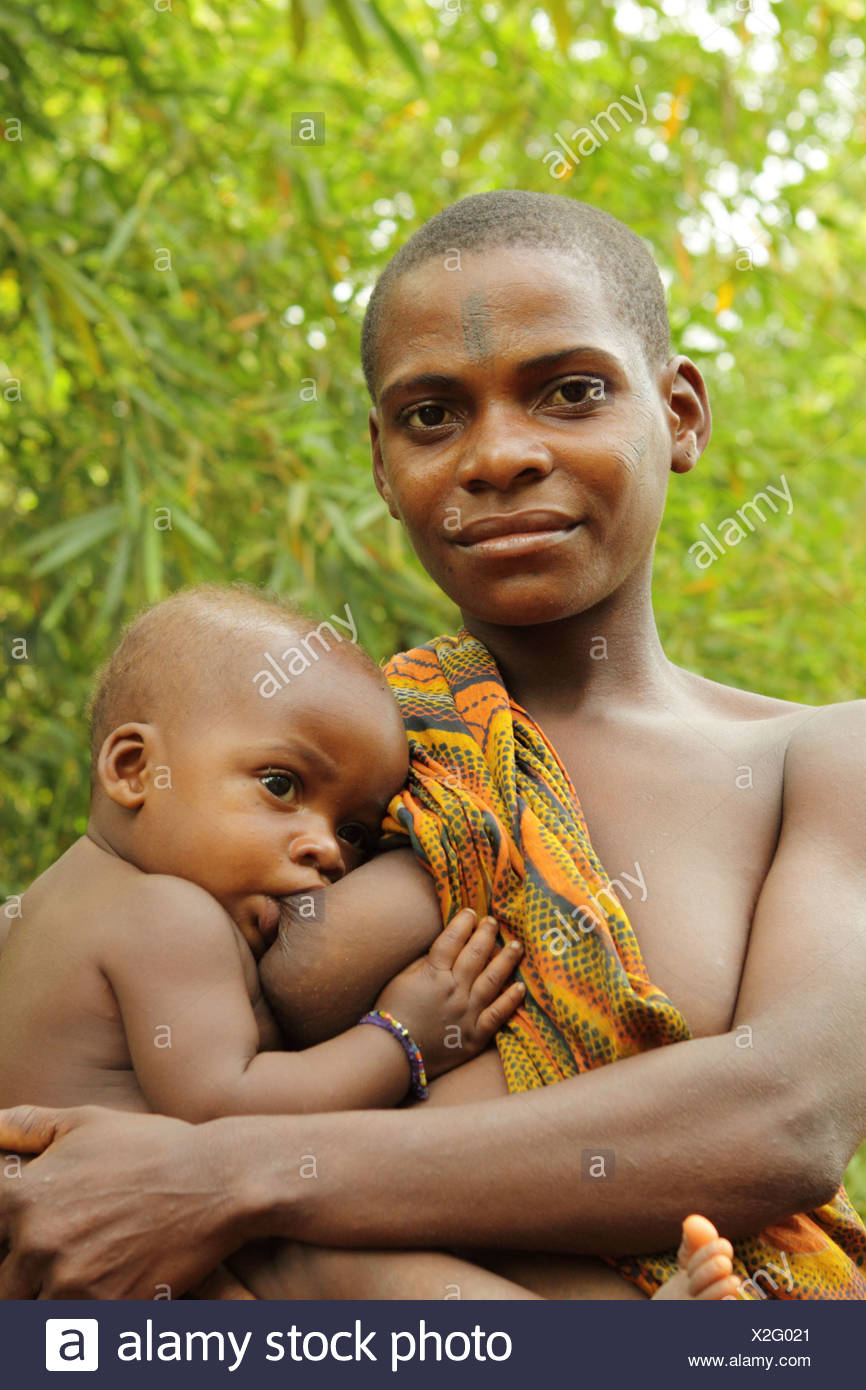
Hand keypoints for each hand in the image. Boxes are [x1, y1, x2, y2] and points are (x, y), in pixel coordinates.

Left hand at [0, 1105, 250, 1297]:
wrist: (217, 1181)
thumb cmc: (151, 1147)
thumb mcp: (86, 1122)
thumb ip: (27, 1125)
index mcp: (24, 1196)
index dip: (0, 1239)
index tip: (14, 1242)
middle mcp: (37, 1242)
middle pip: (0, 1287)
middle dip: (19, 1277)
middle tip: (61, 1258)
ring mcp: (69, 1282)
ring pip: (29, 1312)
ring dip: (47, 1299)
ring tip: (85, 1274)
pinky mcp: (102, 1311)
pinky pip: (69, 1334)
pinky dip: (80, 1319)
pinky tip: (106, 1290)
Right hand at [374, 909, 523, 1079]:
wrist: (394, 1053)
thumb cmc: (393, 1014)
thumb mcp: (402, 980)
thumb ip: (425, 962)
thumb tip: (445, 946)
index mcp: (434, 974)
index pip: (452, 940)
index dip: (463, 923)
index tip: (471, 913)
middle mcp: (454, 990)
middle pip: (475, 955)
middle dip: (487, 934)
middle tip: (494, 922)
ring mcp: (467, 1012)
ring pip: (492, 980)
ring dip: (506, 960)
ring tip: (516, 946)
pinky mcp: (476, 1035)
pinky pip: (498, 1014)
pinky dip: (510, 1000)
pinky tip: (520, 987)